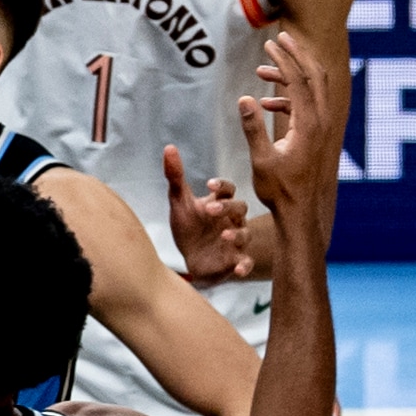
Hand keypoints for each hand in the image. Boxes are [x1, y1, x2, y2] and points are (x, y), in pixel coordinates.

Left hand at [163, 145, 250, 282]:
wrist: (190, 259)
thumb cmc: (188, 227)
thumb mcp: (179, 202)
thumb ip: (175, 176)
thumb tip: (169, 147)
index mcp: (220, 203)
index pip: (227, 189)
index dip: (222, 185)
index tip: (209, 184)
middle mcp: (232, 220)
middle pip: (240, 208)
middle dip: (228, 208)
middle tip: (210, 210)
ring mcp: (236, 241)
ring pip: (245, 234)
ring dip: (237, 235)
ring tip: (224, 236)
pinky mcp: (236, 261)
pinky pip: (246, 262)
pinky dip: (244, 265)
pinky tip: (238, 268)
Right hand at [237, 29, 334, 226]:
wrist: (301, 212)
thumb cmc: (279, 190)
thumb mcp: (261, 159)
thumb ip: (253, 127)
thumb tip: (244, 98)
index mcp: (310, 124)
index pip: (299, 81)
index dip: (284, 58)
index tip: (270, 42)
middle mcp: (322, 121)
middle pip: (315, 75)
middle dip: (297, 54)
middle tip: (280, 37)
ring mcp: (323, 128)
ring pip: (314, 88)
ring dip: (292, 74)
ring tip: (265, 68)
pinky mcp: (319, 135)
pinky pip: (309, 104)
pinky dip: (290, 96)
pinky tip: (266, 103)